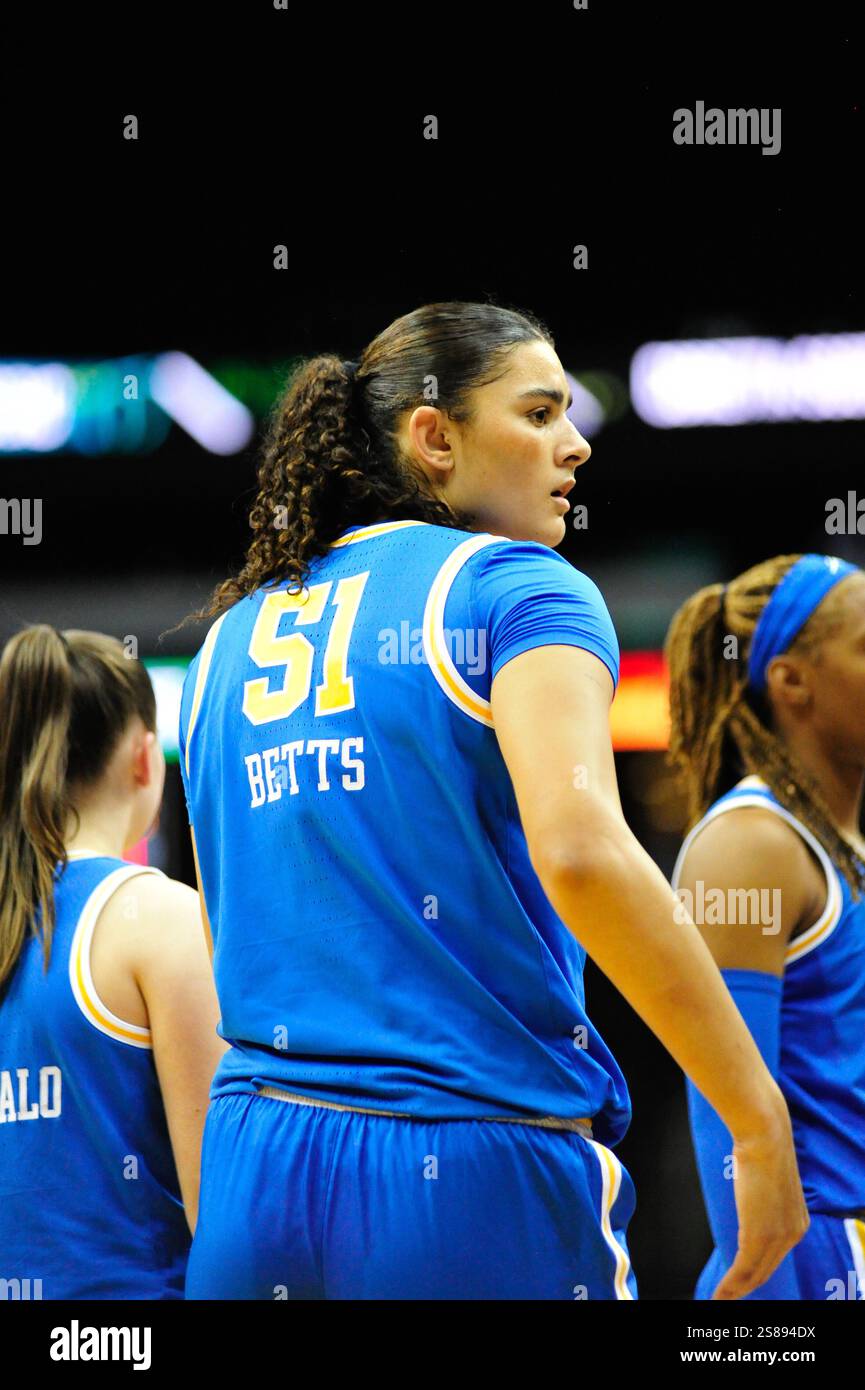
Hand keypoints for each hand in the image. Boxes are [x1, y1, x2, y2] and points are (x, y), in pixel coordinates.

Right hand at [712, 1103, 808, 1299]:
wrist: (764, 1135)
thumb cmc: (760, 1146)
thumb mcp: (768, 1179)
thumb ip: (763, 1197)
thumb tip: (749, 1195)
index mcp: (797, 1222)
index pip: (775, 1258)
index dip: (756, 1273)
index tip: (740, 1282)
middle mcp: (793, 1233)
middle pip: (765, 1271)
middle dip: (745, 1289)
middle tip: (726, 1299)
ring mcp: (778, 1236)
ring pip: (754, 1275)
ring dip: (734, 1292)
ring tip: (719, 1301)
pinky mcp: (759, 1235)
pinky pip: (743, 1270)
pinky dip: (730, 1286)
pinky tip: (720, 1294)